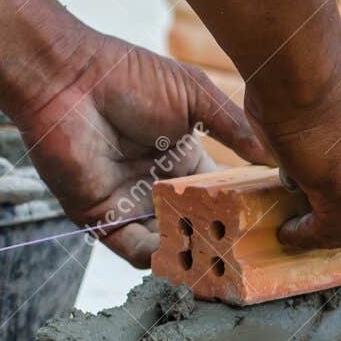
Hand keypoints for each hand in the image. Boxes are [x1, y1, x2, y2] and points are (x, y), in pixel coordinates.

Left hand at [6, 28, 269, 265]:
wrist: (68, 79)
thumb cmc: (128, 75)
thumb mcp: (194, 95)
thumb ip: (233, 126)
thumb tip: (272, 155)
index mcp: (182, 157)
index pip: (217, 194)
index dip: (239, 208)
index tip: (268, 222)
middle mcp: (157, 185)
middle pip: (195, 224)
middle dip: (219, 239)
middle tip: (249, 255)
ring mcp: (129, 204)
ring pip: (168, 242)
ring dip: (192, 253)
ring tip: (220, 264)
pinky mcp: (101, 219)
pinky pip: (134, 250)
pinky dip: (158, 260)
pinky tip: (183, 261)